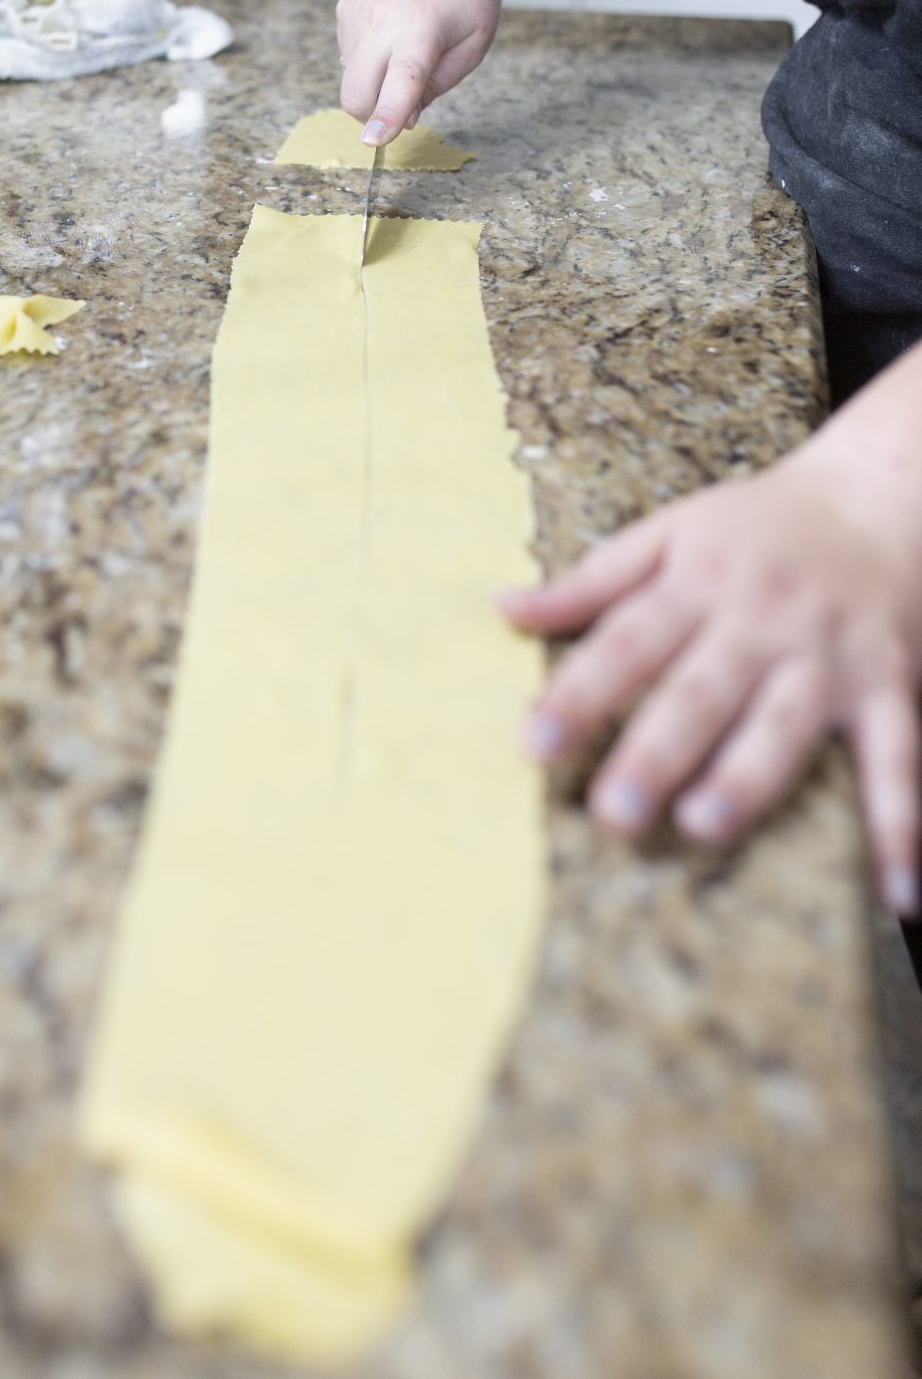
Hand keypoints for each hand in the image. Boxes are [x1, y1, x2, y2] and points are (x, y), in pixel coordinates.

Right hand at [337, 0, 507, 143]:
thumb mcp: (473, 47)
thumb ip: (438, 86)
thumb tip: (403, 118)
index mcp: (420, 28)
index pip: (399, 81)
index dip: (386, 115)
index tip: (373, 141)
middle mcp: (380, 18)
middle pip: (355, 92)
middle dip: (371, 115)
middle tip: (403, 104)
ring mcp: (356, 11)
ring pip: (350, 77)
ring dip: (374, 81)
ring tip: (408, 46)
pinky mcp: (344, 8)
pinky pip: (348, 54)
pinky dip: (368, 59)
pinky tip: (393, 32)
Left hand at [502, 454, 921, 912]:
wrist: (881, 492)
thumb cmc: (761, 523)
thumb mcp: (671, 531)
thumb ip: (591, 581)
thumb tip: (503, 610)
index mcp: (697, 583)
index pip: (627, 642)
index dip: (579, 692)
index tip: (532, 742)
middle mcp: (760, 622)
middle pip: (700, 692)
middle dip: (655, 752)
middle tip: (611, 812)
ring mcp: (827, 657)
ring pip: (784, 724)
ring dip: (747, 778)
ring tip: (702, 826)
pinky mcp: (888, 686)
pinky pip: (897, 759)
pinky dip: (899, 824)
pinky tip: (896, 891)